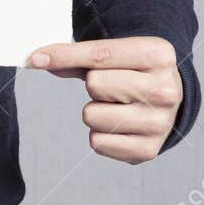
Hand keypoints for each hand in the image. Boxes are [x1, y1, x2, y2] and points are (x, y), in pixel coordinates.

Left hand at [26, 36, 182, 163]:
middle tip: (113, 86)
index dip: (63, 55)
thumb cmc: (133, 70)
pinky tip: (119, 125)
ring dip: (95, 111)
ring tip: (117, 106)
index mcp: (158, 55)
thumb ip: (76, 56)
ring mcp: (160, 123)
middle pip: (95, 84)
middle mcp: (166, 90)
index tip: (35, 58)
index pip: (100, 55)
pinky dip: (100, 134)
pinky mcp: (148, 150)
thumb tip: (37, 59)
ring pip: (92, 115)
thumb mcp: (115, 53)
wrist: (167, 98)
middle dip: (94, 85)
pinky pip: (97, 142)